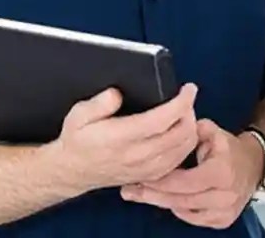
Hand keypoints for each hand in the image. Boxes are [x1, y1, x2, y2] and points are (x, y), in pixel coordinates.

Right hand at [46, 84, 199, 194]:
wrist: (73, 171)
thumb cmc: (78, 141)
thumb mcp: (78, 115)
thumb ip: (98, 103)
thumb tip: (116, 93)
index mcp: (120, 138)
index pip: (161, 120)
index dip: (181, 103)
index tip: (188, 88)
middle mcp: (137, 155)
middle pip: (180, 134)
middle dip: (189, 111)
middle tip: (185, 98)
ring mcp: (146, 168)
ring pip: (184, 148)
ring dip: (191, 127)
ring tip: (184, 112)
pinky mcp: (150, 175)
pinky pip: (179, 160)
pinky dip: (186, 144)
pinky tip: (180, 132)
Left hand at [120, 119, 262, 229]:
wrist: (253, 166)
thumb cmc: (230, 149)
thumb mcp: (213, 132)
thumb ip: (193, 128)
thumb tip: (174, 123)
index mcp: (221, 172)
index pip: (183, 182)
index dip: (160, 180)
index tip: (140, 176)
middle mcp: (224, 195)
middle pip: (179, 200)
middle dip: (152, 194)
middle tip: (131, 190)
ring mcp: (223, 211)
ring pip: (183, 211)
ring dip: (161, 203)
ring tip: (140, 194)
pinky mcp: (222, 221)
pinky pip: (192, 218)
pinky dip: (178, 209)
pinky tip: (164, 200)